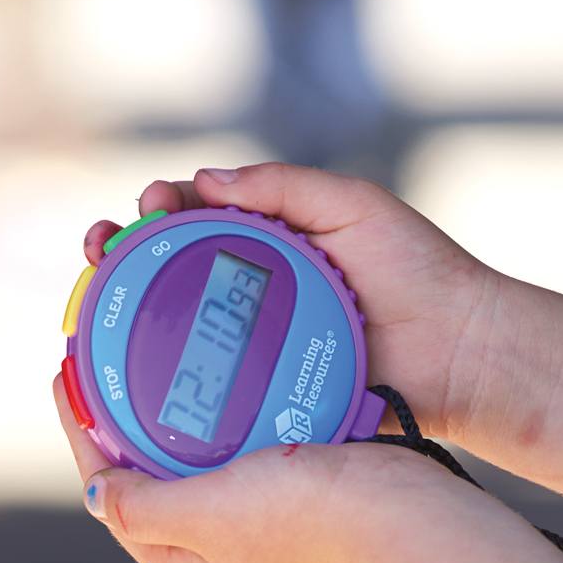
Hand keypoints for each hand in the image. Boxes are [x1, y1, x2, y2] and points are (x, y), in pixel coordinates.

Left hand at [52, 372, 468, 562]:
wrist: (400, 512)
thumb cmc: (306, 520)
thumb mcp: (206, 514)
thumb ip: (140, 506)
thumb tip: (93, 495)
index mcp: (184, 560)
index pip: (107, 491)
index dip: (81, 431)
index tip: (66, 374)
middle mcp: (215, 538)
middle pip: (147, 467)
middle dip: (123, 413)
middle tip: (107, 356)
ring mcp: (253, 509)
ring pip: (192, 446)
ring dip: (171, 400)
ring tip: (154, 351)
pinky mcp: (288, 476)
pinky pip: (237, 432)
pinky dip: (220, 399)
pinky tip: (222, 365)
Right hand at [82, 162, 499, 440]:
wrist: (463, 351)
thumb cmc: (418, 269)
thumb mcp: (353, 205)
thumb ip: (283, 185)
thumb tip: (203, 178)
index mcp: (278, 233)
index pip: (203, 211)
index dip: (163, 204)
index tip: (146, 204)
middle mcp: (261, 282)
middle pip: (175, 264)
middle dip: (129, 252)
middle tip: (102, 250)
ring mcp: (260, 336)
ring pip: (181, 320)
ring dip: (132, 308)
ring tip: (99, 301)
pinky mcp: (266, 385)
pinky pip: (209, 375)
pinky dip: (168, 368)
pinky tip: (134, 367)